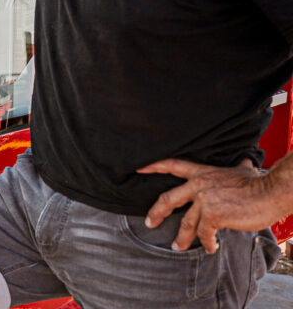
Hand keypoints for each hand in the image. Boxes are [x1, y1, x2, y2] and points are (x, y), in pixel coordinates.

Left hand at [138, 158, 292, 252]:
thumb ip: (238, 168)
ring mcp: (204, 200)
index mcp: (203, 173)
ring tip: (177, 247)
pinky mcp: (213, 215)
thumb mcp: (242, 171)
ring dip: (182, 238)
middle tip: (150, 223)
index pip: (173, 165)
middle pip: (168, 199)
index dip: (154, 166)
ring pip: (186, 223)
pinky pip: (204, 234)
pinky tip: (210, 248)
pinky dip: (206, 243)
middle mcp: (199, 185)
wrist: (271, 192)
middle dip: (157, 212)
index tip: (138, 169)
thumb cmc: (259, 183)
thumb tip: (246, 162)